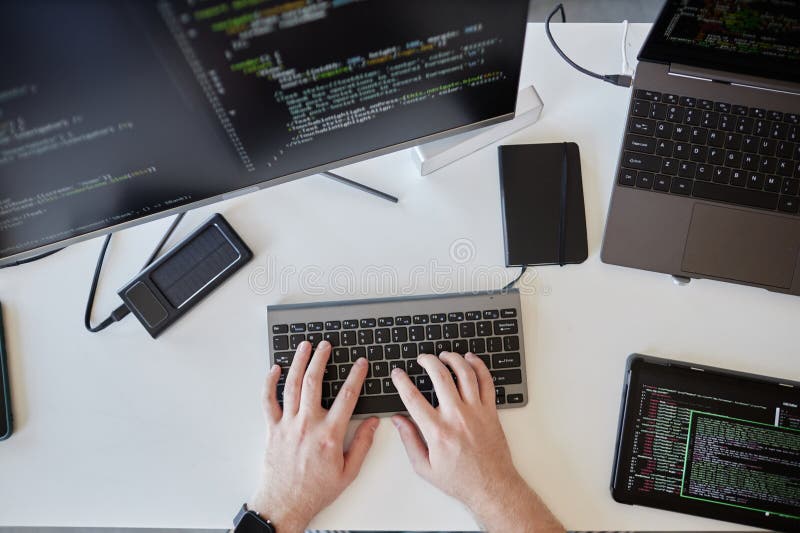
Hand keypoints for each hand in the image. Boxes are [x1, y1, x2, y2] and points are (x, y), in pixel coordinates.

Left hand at [249, 341, 378, 532]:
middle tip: (326, 345)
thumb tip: (374, 423)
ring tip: (305, 347)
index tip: (361, 363)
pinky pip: (268, 401)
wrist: (285, 503)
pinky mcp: (273, 429)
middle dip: (321, 359)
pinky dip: (270, 383)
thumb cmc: (316, 490)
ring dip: (299, 362)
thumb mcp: (349, 471)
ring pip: (292, 385)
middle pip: (315, 382)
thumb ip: (363, 444)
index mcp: (329, 434)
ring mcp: (288, 425)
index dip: (356, 376)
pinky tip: (276, 370)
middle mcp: (307, 425)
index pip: (347, 396)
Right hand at [390, 352, 563, 532]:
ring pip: (464, 373)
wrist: (491, 487)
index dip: (402, 381)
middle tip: (422, 358)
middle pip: (440, 376)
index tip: (397, 373)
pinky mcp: (491, 411)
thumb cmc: (459, 480)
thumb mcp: (425, 467)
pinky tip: (470, 360)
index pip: (413, 398)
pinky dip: (478, 366)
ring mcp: (476, 412)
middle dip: (427, 361)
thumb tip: (398, 420)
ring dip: (452, 359)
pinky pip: (486, 381)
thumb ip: (409, 440)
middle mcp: (457, 417)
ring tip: (444, 355)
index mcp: (437, 431)